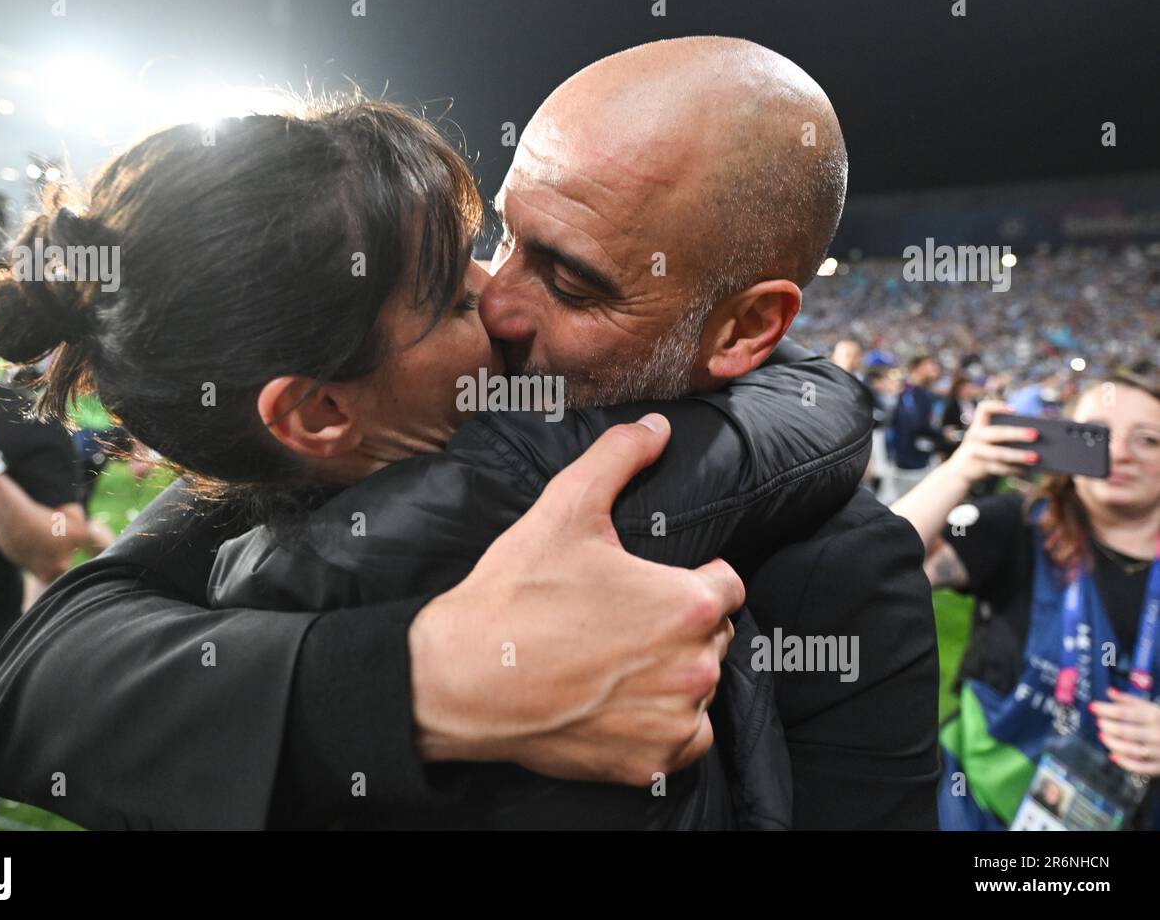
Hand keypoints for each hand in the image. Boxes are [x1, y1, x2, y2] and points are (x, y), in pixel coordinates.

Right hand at [410, 414, 743, 785]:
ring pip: (700, 689)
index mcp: (688, 603)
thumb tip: (656, 427)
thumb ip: (618, 457)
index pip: (727, 584)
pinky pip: (684, 741)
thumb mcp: (564, 508)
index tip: (654, 583)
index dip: (693, 578)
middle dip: (682, 625)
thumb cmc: (515, 595)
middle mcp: (695, 668)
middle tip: (626, 619)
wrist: (462, 678)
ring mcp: (673, 722)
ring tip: (618, 659)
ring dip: (674, 675)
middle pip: (715, 637)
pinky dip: (663, 726)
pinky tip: (621, 702)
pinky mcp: (648, 763)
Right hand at [943, 399, 1038, 484]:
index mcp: (978, 426)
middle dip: (1016, 434)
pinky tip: (1028, 470)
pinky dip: (1015, 470)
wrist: (959, 471)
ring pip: (998, 453)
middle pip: (996, 433)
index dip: (997, 407)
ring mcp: (976, 453)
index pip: (983, 409)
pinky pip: (1000, 468)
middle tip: (1035, 434)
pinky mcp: (980, 467)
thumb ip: (1003, 435)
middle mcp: (975, 437)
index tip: (1015, 410)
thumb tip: (1034, 438)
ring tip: (1036, 457)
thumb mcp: (986, 440)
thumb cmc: (982, 451)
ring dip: (1018, 455)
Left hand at [1091, 688, 1159, 776]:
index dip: (1107, 709)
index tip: (1092, 706)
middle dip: (1109, 727)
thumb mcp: (1152, 707)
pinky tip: (1113, 756)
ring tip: (1102, 736)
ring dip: (1113, 744)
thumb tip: (1109, 691)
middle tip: (1099, 723)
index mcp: (1155, 716)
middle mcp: (1158, 733)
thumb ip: (1130, 700)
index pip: (1126, 712)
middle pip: (1128, 731)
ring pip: (1132, 750)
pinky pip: (1141, 767)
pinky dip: (1125, 763)